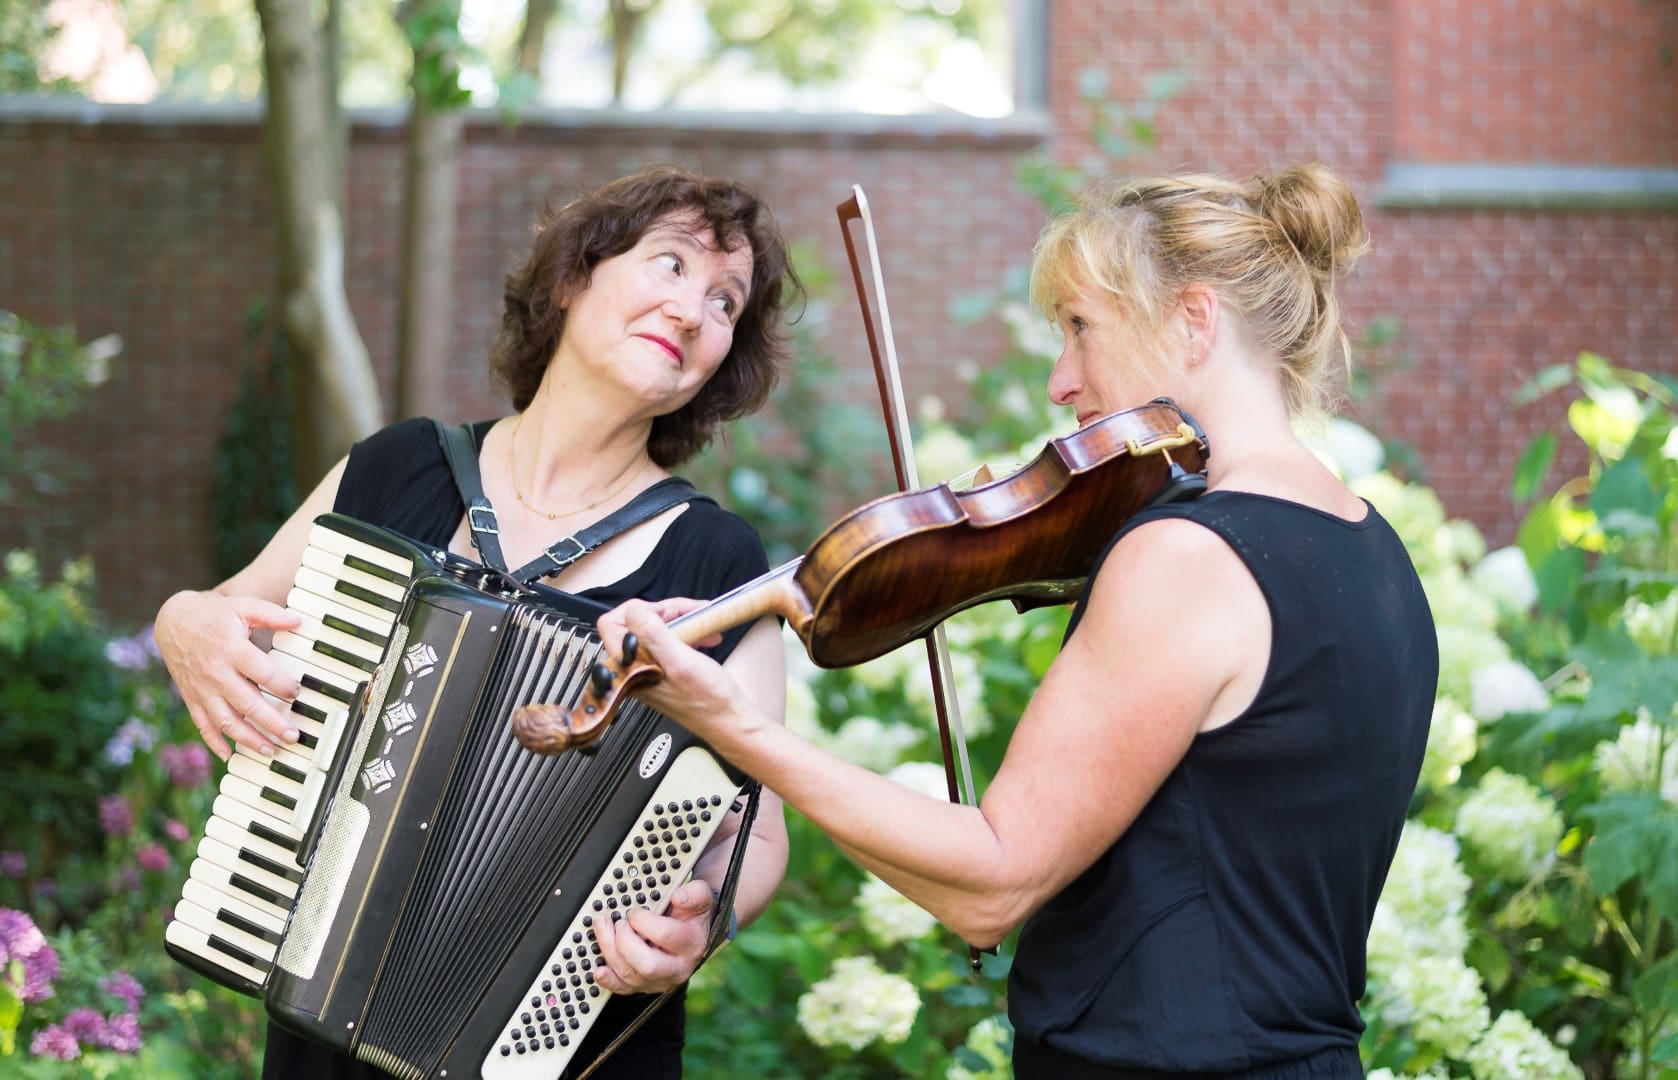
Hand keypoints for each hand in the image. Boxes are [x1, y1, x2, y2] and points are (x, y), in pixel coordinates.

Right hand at [154, 589, 302, 760]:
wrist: (173, 621)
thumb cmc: (213, 615)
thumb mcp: (243, 606)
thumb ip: (272, 614)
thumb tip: (299, 622)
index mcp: (231, 649)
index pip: (262, 673)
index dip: (283, 685)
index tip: (297, 693)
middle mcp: (216, 673)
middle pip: (248, 704)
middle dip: (272, 723)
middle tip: (293, 736)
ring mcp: (202, 689)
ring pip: (226, 721)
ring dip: (248, 739)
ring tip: (270, 750)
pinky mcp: (192, 698)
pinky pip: (202, 725)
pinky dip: (213, 742)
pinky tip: (228, 755)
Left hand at [589, 880, 717, 995]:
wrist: (693, 932)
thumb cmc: (692, 915)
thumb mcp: (701, 898)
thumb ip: (695, 893)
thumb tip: (679, 897)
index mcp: (692, 944)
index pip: (664, 935)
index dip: (643, 920)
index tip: (635, 911)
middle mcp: (677, 968)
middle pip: (647, 965)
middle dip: (625, 941)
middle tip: (619, 923)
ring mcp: (659, 980)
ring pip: (630, 975)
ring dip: (610, 951)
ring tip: (604, 928)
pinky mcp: (644, 985)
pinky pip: (624, 989)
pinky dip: (609, 980)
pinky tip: (599, 970)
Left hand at [594, 598, 741, 737]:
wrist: (728, 719)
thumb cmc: (708, 700)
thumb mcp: (680, 662)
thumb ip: (653, 635)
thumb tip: (634, 612)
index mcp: (630, 669)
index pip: (612, 623)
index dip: (637, 610)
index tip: (662, 612)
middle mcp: (635, 669)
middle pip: (636, 623)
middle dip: (665, 612)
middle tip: (689, 613)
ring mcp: (649, 668)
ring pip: (655, 629)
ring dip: (680, 620)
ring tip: (702, 623)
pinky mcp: (664, 669)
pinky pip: (669, 640)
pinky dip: (687, 632)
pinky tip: (704, 635)